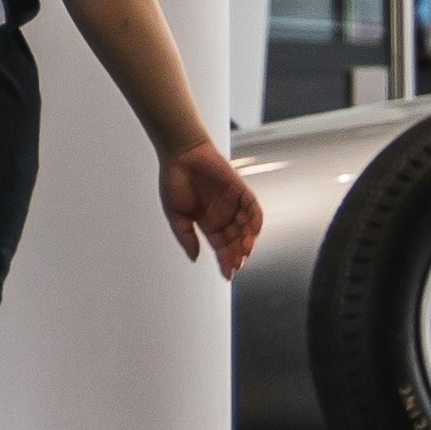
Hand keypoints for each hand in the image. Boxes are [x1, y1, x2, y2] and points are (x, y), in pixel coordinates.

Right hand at [158, 138, 263, 276]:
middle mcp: (223, 215)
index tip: (227, 275)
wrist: (182, 154)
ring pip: (246, 228)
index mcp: (208, 223)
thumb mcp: (176, 215)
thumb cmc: (175, 181)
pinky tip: (253, 234)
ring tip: (244, 255)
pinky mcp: (240, 190)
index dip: (225, 261)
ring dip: (247, 242)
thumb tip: (195, 258)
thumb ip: (186, 237)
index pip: (221, 247)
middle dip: (236, 256)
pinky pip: (253, 208)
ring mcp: (233, 204)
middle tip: (236, 268)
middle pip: (235, 241)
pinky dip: (255, 221)